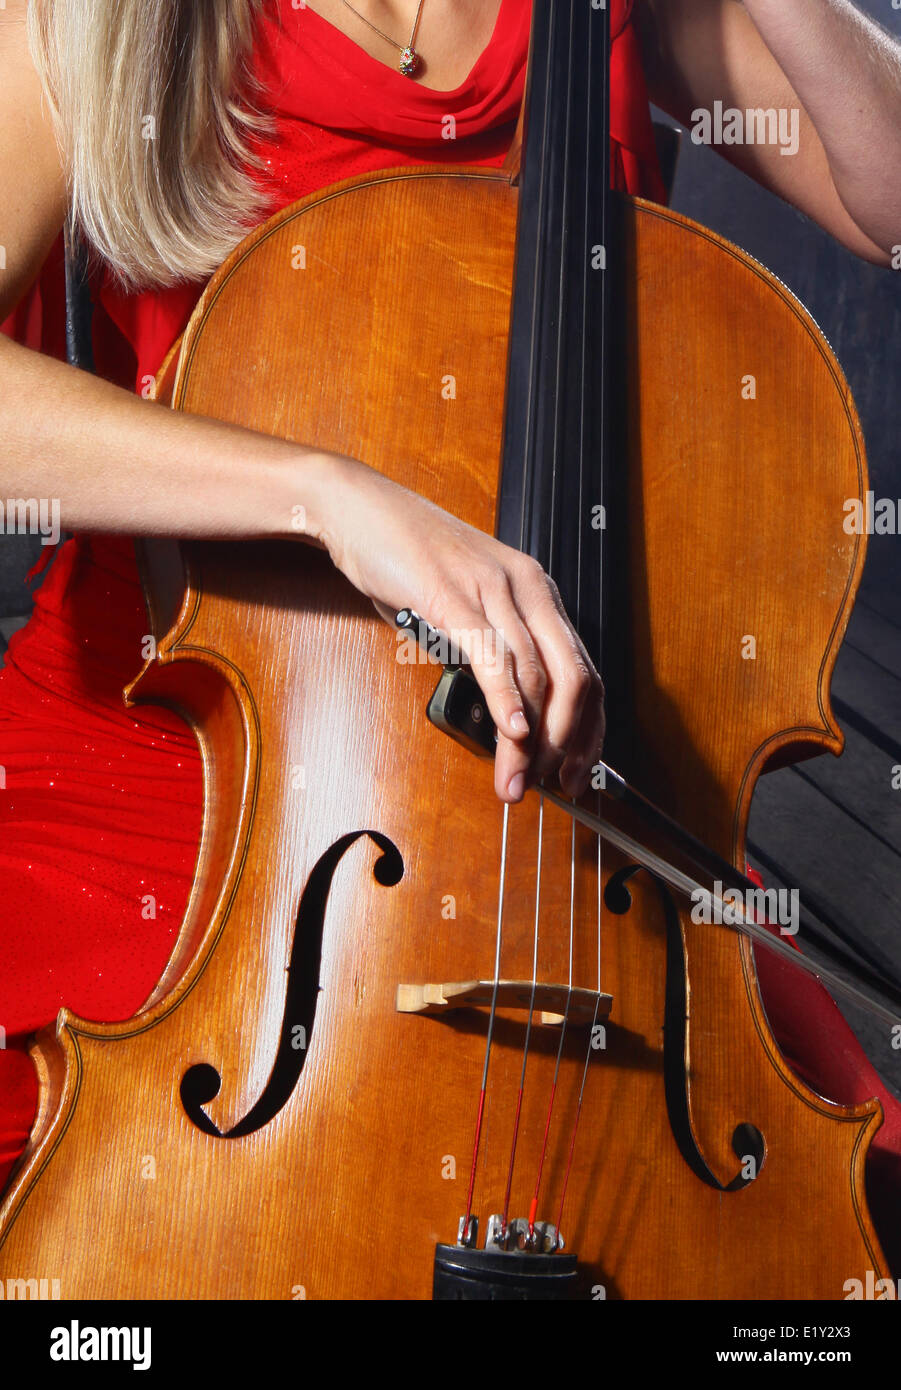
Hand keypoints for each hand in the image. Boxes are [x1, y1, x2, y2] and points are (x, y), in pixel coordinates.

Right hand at [310, 452, 605, 803]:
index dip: (589, 728)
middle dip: (571, 743)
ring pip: (533, 677)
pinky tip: (510, 732)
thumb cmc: (408, 559)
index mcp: (537, 590)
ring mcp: (491, 589)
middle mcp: (525, 587)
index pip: (584, 669)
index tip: (577, 768)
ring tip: (517, 781)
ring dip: (529, 741)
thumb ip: (490, 650)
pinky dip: (505, 699)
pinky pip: (491, 655)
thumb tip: (504, 711)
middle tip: (559, 785)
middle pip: (574, 677)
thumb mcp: (465, 606)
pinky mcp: (451, 596)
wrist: (359, 509)